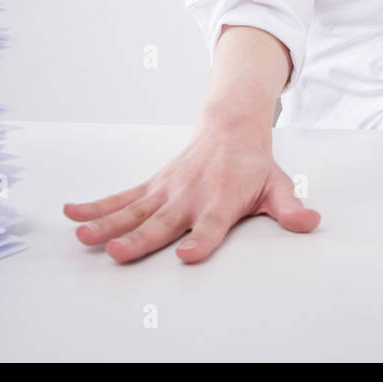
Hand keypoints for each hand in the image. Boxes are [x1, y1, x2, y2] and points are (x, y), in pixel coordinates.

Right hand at [63, 117, 320, 263]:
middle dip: (138, 239)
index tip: (186, 255)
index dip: (200, 241)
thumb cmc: (253, 165)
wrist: (232, 126)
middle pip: (162, 222)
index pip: (211, 226)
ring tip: (82, 235)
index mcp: (221, 201)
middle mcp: (189, 196)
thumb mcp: (278, 185)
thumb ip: (290, 208)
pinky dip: (96, 204)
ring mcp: (166, 191)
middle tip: (116, 253)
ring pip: (133, 210)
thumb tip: (310, 221)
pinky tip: (71, 212)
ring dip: (106, 223)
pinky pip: (121, 198)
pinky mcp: (152, 186)